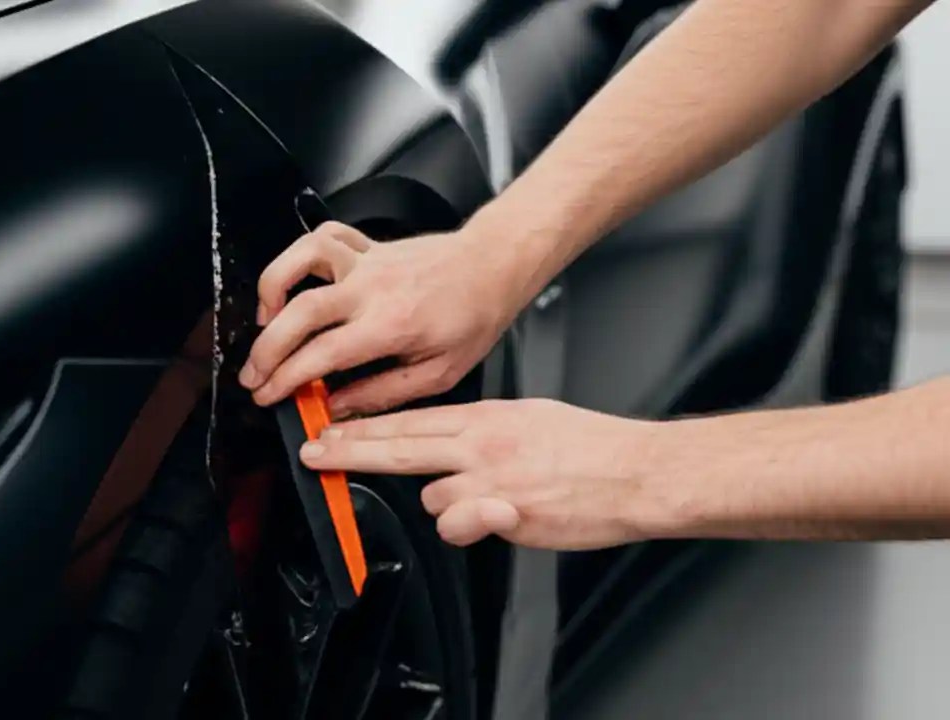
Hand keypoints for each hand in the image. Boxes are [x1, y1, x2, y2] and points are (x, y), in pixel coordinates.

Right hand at [240, 222, 528, 417]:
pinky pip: (324, 236)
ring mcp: (367, 262)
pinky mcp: (367, 247)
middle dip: (265, 347)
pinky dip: (299, 254)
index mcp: (391, 326)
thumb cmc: (472, 317)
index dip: (286, 378)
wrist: (492, 266)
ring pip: (303, 258)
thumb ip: (382, 393)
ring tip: (264, 318)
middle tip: (252, 374)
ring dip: (273, 286)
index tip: (268, 395)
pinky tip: (294, 280)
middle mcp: (372, 289)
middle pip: (299, 311)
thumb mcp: (439, 374)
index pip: (322, 354)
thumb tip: (337, 407)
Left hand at [298, 399, 663, 549]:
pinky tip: (500, 518)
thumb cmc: (590, 448)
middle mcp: (481, 444)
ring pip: (432, 496)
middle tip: (313, 452)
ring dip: (444, 501)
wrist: (635, 471)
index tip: (329, 427)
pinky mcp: (503, 515)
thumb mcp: (528, 419)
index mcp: (486, 417)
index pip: (410, 417)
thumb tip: (450, 441)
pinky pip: (460, 526)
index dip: (363, 424)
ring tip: (487, 498)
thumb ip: (482, 433)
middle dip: (348, 449)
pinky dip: (469, 527)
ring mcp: (489, 480)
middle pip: (399, 445)